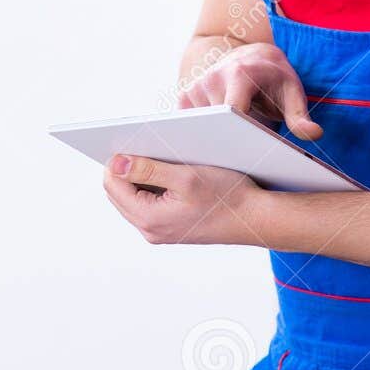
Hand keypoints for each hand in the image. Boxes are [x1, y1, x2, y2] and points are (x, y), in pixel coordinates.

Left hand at [102, 154, 267, 245]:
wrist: (256, 218)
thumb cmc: (227, 196)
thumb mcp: (186, 177)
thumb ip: (147, 170)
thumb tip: (115, 163)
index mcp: (149, 218)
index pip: (112, 184)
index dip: (117, 160)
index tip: (129, 139)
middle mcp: (150, 230)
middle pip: (118, 192)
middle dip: (126, 168)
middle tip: (142, 144)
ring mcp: (159, 231)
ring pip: (132, 197)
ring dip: (139, 176)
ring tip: (158, 156)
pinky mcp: (170, 227)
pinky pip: (148, 203)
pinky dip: (152, 186)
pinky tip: (169, 171)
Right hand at [178, 42, 320, 139]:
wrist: (253, 57)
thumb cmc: (275, 79)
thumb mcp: (293, 94)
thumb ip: (300, 117)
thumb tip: (314, 134)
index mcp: (240, 73)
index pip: (232, 110)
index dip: (238, 132)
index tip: (246, 149)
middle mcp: (214, 76)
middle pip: (214, 122)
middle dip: (226, 139)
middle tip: (241, 155)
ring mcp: (197, 85)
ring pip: (200, 125)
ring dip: (213, 136)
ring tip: (231, 145)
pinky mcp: (186, 95)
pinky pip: (188, 122)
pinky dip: (200, 132)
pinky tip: (216, 138)